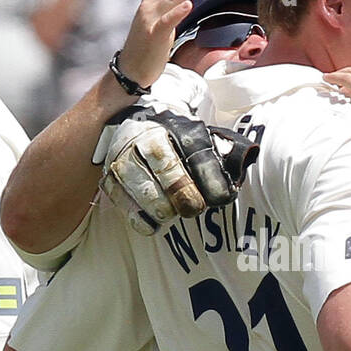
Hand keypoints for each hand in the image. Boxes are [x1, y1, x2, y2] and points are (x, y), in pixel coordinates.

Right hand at [97, 106, 259, 233]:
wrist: (140, 125)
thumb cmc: (180, 143)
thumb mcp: (204, 139)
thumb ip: (223, 154)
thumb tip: (241, 172)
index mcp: (178, 128)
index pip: (197, 152)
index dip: (211, 177)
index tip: (222, 197)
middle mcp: (147, 137)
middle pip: (165, 165)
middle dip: (183, 192)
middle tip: (194, 209)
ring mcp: (124, 156)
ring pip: (140, 183)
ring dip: (160, 205)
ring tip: (172, 214)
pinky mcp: (109, 176)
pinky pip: (121, 200)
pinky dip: (138, 216)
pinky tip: (153, 224)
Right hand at [117, 0, 211, 91]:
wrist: (130, 69)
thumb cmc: (148, 45)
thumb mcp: (160, 19)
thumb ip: (170, 5)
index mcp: (152, 0)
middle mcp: (149, 5)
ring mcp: (150, 19)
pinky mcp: (153, 35)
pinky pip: (167, 21)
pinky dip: (177, 12)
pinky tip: (188, 4)